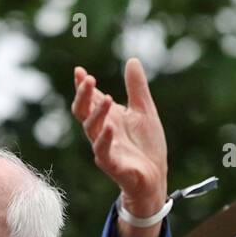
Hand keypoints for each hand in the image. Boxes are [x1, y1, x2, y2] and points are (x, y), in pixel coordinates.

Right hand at [71, 59, 167, 217]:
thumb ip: (136, 88)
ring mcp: (105, 148)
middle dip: (83, 95)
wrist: (156, 176)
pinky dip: (105, 139)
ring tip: (107, 98)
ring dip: (97, 113)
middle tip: (88, 79)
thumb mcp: (144, 110)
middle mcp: (101, 132)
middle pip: (83, 112)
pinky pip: (103, 151)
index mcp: (107, 117)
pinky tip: (110, 127)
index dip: (83, 86)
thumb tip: (132, 60)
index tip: (79, 71)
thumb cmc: (146, 145)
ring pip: (91, 129)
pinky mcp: (112, 165)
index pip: (89, 99)